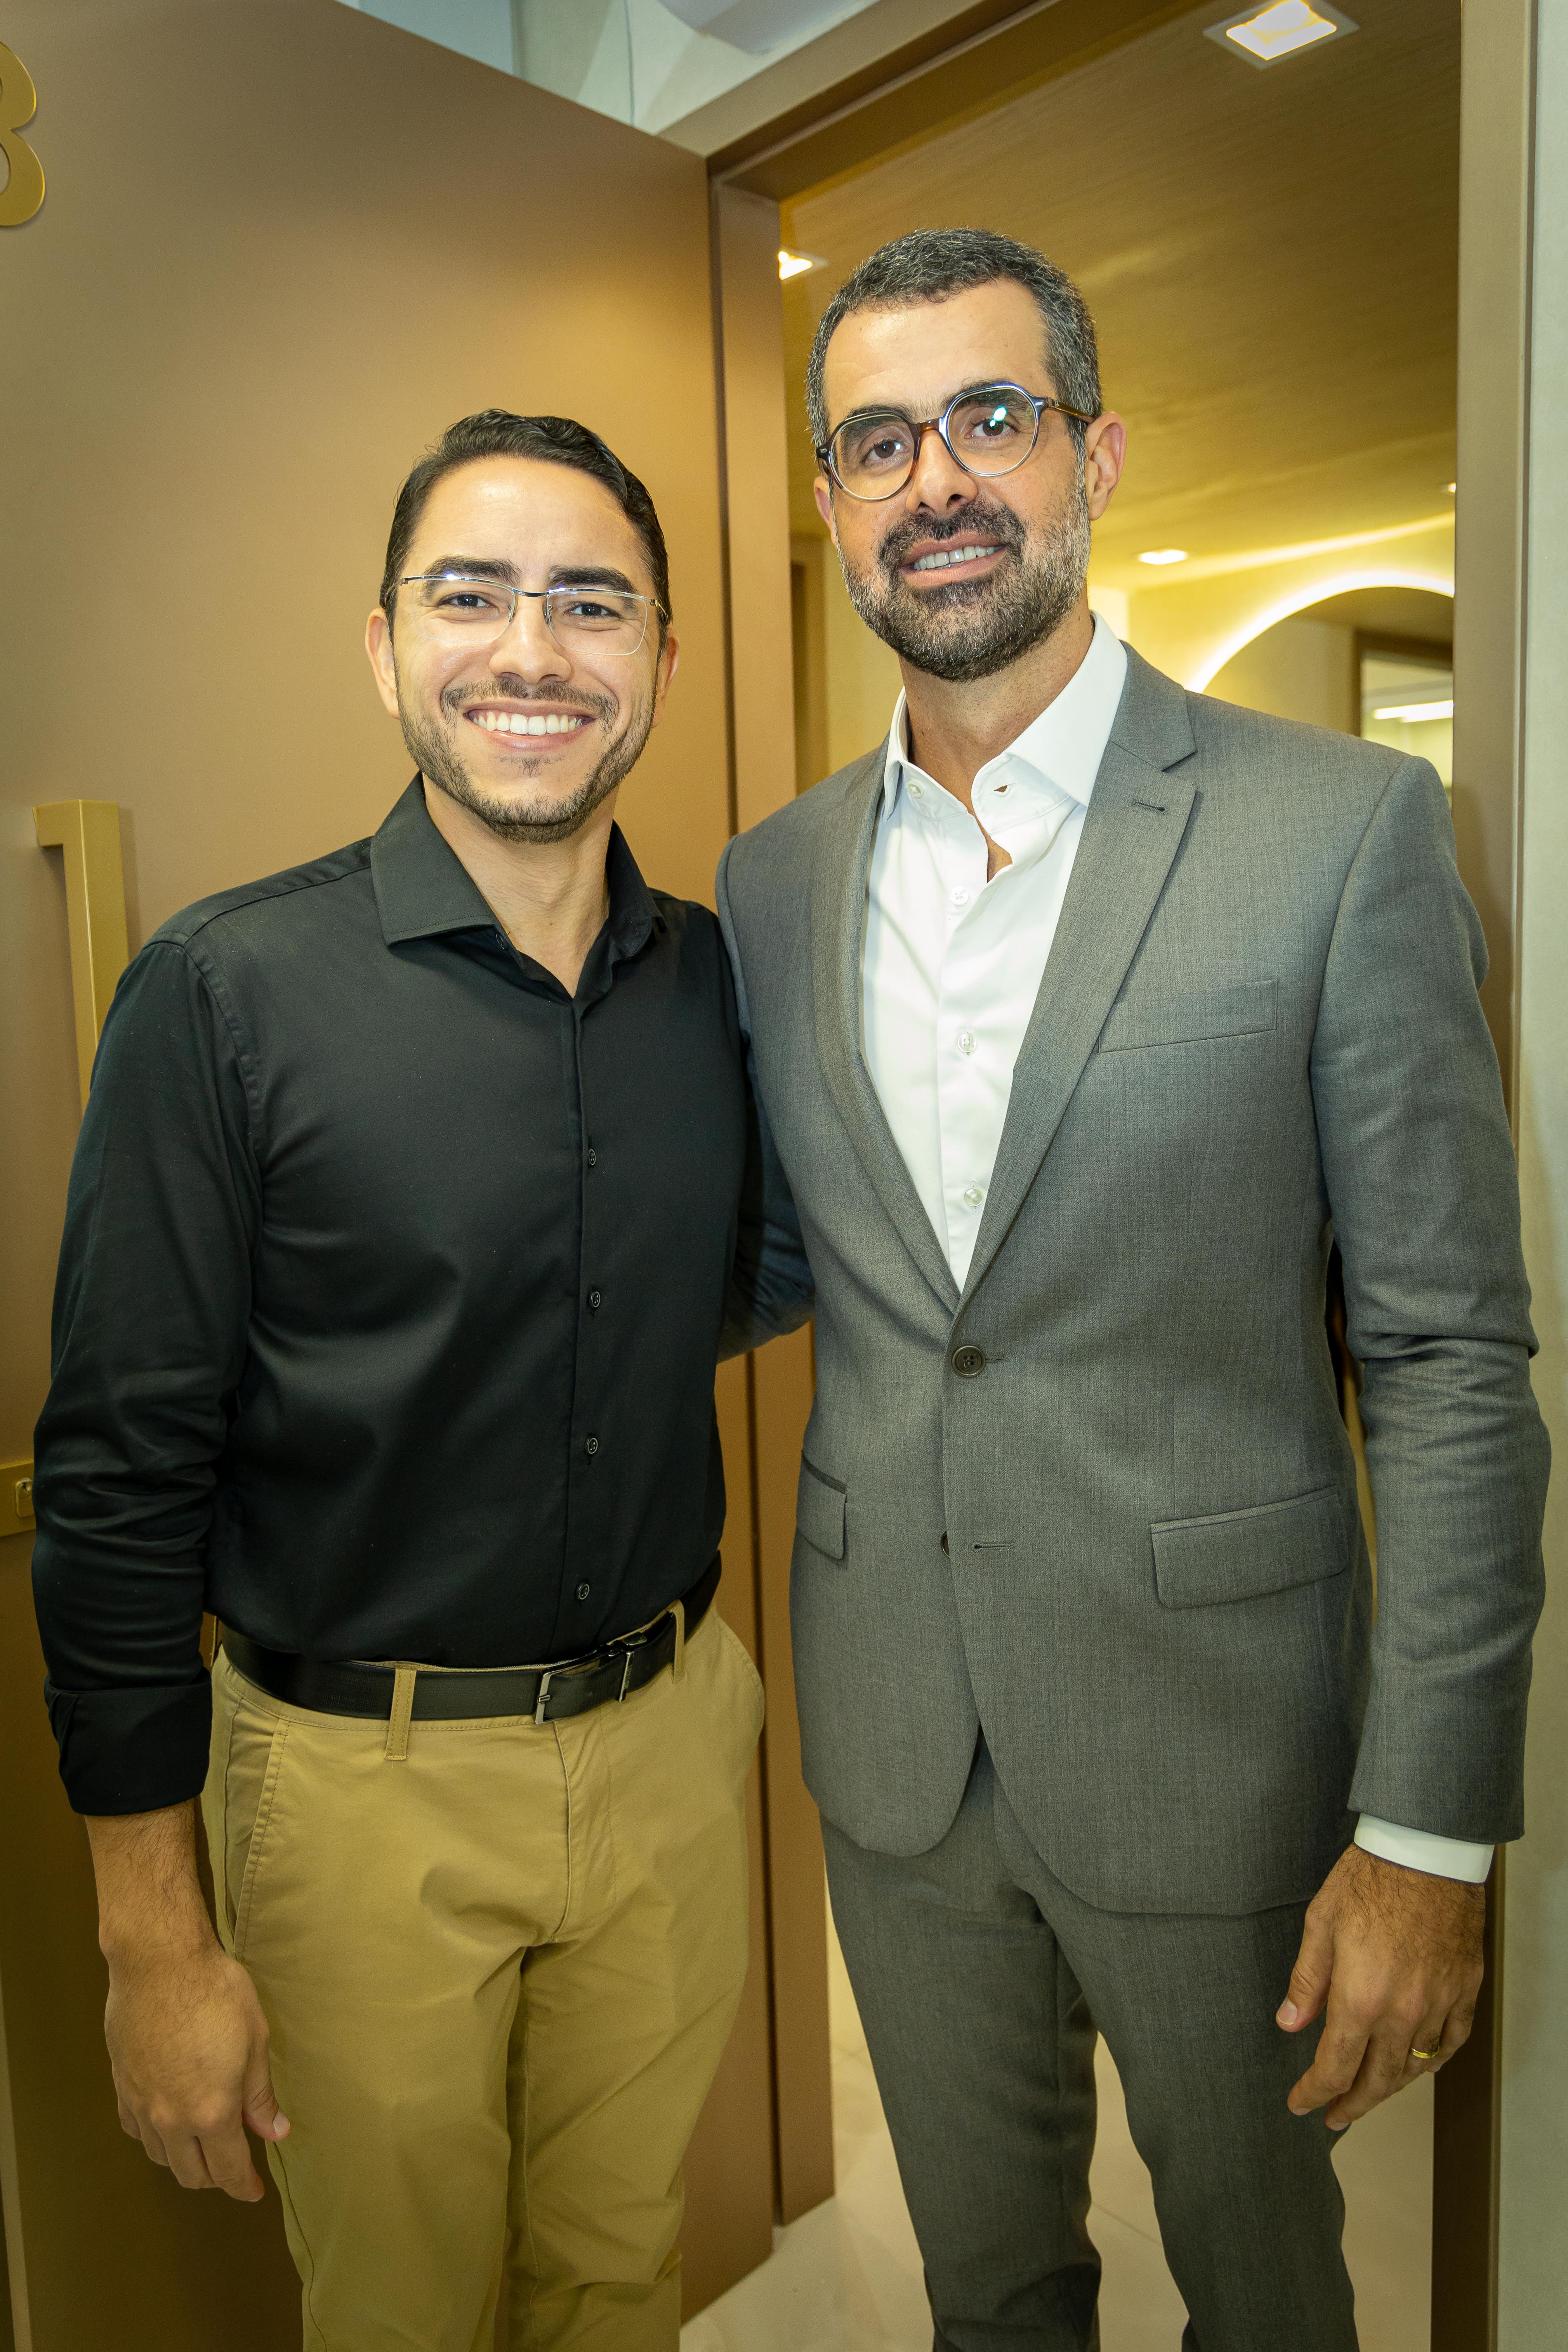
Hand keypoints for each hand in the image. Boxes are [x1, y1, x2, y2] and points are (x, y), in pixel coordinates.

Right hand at [105, 1937, 288, 2199]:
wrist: (160, 1963)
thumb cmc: (215, 1993)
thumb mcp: (255, 2041)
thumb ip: (260, 2095)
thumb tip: (274, 2132)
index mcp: (211, 2112)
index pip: (228, 2169)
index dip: (243, 2186)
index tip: (254, 2192)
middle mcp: (171, 2119)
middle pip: (191, 2173)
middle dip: (216, 2178)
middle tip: (233, 2168)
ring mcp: (142, 2104)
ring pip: (161, 2156)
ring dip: (184, 2161)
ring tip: (203, 2148)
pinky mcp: (122, 2086)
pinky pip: (136, 2130)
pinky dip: (154, 2138)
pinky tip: (167, 2125)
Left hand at [1277, 1844, 1483, 2129]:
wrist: (1425, 1854)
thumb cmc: (1368, 1882)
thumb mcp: (1320, 1925)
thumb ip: (1306, 1983)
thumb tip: (1289, 2024)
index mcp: (1361, 1998)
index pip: (1334, 2067)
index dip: (1315, 2092)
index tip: (1301, 2104)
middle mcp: (1403, 2012)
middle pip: (1378, 2080)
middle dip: (1352, 2104)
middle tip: (1335, 2116)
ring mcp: (1438, 2004)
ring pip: (1415, 2067)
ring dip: (1390, 2086)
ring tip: (1369, 2093)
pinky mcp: (1464, 1990)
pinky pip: (1451, 2042)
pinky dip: (1432, 2061)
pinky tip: (1417, 2065)